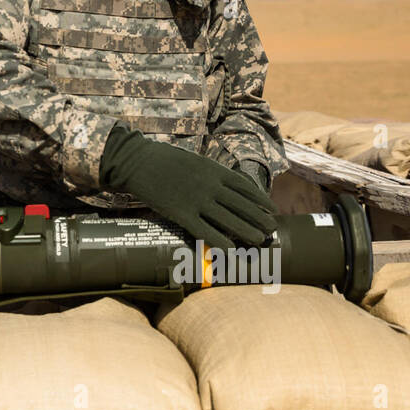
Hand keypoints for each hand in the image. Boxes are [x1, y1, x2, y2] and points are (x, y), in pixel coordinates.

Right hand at [100, 127, 277, 248]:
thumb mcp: (195, 160)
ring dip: (247, 232)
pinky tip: (231, 249)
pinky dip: (220, 241)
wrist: (138, 161)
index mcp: (214, 170)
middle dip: (259, 218)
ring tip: (259, 240)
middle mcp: (210, 185)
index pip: (245, 188)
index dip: (261, 201)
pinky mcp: (181, 213)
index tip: (271, 210)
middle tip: (271, 230)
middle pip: (242, 206)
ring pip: (229, 220)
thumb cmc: (165, 160)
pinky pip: (205, 230)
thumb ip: (212, 174)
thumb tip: (228, 187)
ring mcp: (197, 200)